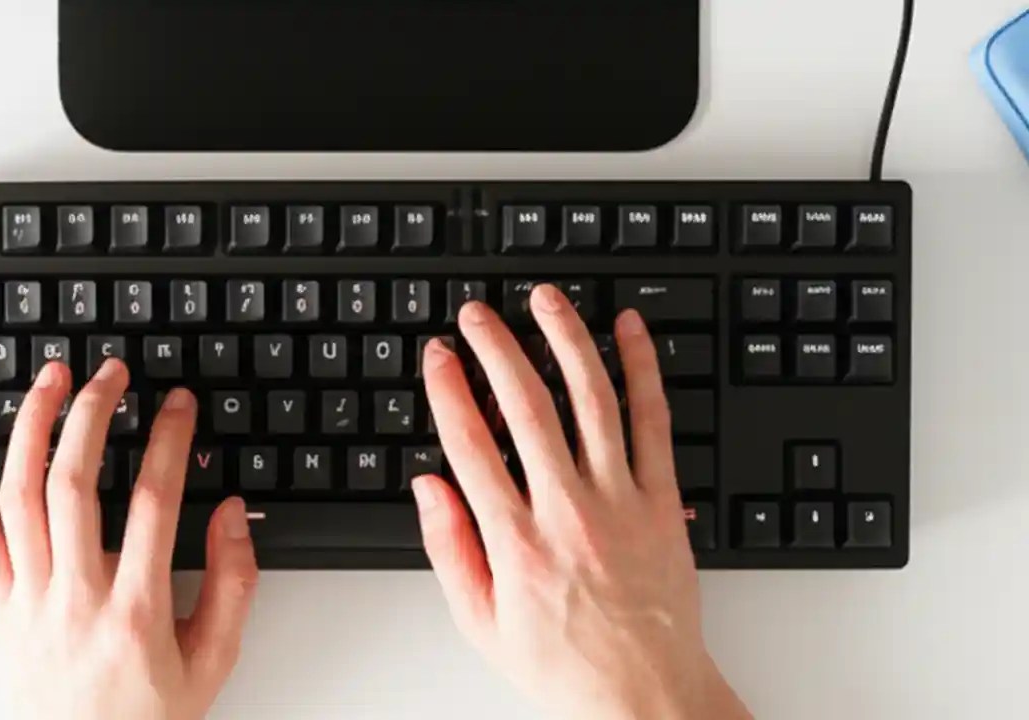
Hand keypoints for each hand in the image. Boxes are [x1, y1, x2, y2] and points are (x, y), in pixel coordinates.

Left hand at [0, 358, 258, 719]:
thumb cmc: (146, 717)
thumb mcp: (213, 660)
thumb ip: (234, 585)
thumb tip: (233, 516)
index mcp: (135, 610)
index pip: (154, 503)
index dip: (169, 441)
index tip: (178, 404)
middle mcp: (75, 598)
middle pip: (75, 484)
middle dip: (94, 414)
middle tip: (112, 373)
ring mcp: (29, 601)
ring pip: (20, 497)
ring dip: (33, 428)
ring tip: (51, 381)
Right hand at [413, 285, 750, 719]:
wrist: (646, 697)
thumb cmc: (565, 665)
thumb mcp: (481, 624)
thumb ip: (449, 549)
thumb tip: (427, 486)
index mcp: (516, 542)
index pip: (471, 445)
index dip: (450, 390)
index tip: (440, 356)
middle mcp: (567, 511)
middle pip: (526, 407)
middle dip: (497, 348)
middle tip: (479, 315)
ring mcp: (620, 501)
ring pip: (590, 400)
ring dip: (565, 340)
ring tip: (544, 301)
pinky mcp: (662, 500)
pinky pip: (653, 421)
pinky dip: (642, 369)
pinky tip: (628, 331)